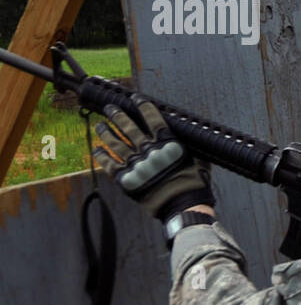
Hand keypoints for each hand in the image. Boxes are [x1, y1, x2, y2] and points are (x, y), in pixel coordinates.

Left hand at [91, 95, 212, 218]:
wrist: (183, 206)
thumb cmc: (194, 183)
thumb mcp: (199, 160)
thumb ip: (192, 146)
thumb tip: (192, 135)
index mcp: (167, 143)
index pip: (152, 118)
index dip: (143, 106)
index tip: (135, 98)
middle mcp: (148, 151)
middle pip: (129, 127)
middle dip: (118, 115)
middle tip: (110, 108)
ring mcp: (136, 164)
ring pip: (116, 143)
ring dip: (107, 132)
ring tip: (100, 125)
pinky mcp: (126, 179)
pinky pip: (109, 164)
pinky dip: (102, 156)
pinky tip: (97, 149)